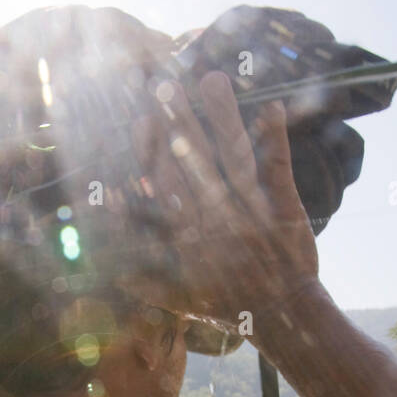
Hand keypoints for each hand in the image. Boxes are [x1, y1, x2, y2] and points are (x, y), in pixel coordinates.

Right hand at [131, 70, 318, 326]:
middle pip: (195, 161)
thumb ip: (146, 285)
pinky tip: (271, 106)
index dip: (153, 152)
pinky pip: (277, 168)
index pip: (165, 186)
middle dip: (179, 122)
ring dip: (221, 116)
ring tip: (212, 79)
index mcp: (190, 235)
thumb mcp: (182, 302)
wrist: (284, 317)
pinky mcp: (284, 207)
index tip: (142, 122)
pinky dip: (275, 138)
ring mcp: (252, 209)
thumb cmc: (230, 308)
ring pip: (232, 156)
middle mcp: (217, 216)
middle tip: (164, 85)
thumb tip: (111, 273)